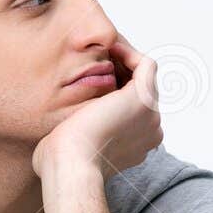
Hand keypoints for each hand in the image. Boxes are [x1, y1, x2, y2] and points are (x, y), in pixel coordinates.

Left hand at [32, 34, 162, 179]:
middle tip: (94, 61)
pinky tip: (108, 49)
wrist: (70, 163)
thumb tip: (65, 132)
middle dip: (119, 74)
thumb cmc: (62, 162)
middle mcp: (150, 131)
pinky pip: (147, 65)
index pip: (129, 109)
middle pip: (137, 92)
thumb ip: (76, 138)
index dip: (112, 91)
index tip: (88, 78)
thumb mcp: (69, 148)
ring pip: (143, 78)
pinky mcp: (143, 98)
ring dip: (124, 61)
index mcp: (136, 145)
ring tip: (100, 52)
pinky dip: (130, 53)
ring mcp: (150, 115)